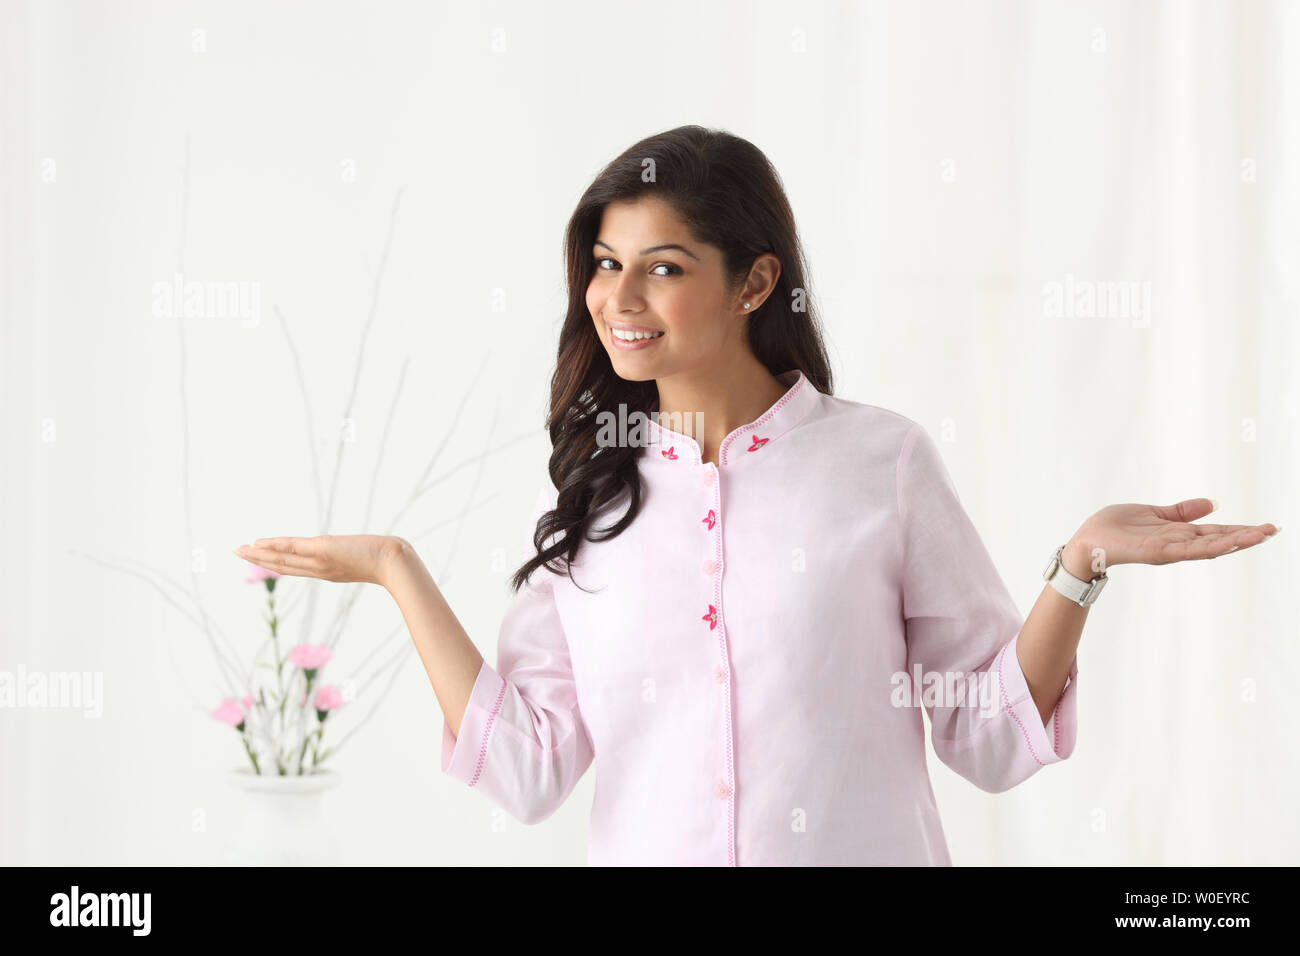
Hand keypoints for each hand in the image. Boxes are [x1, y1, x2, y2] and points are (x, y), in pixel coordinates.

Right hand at [233, 534, 409, 586]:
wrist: (395, 563)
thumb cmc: (388, 560)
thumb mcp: (367, 558)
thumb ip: (359, 556)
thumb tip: (365, 549)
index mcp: (328, 572)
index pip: (296, 568)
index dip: (274, 564)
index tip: (258, 557)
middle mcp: (320, 569)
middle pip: (283, 566)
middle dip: (259, 560)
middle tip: (237, 552)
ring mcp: (320, 561)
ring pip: (284, 560)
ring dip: (259, 554)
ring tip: (240, 549)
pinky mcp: (323, 550)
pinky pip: (294, 548)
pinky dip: (275, 546)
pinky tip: (260, 542)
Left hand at [1065, 498, 1279, 574]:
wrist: (1088, 539)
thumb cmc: (1117, 527)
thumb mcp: (1156, 513)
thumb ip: (1182, 511)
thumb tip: (1213, 504)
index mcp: (1179, 534)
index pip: (1217, 532)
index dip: (1241, 530)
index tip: (1266, 527)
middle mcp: (1177, 544)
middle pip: (1218, 540)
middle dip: (1245, 536)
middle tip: (1273, 531)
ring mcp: (1168, 550)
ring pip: (1207, 547)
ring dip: (1233, 542)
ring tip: (1258, 536)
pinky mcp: (1154, 551)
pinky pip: (1184, 550)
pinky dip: (1205, 547)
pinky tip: (1224, 544)